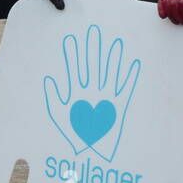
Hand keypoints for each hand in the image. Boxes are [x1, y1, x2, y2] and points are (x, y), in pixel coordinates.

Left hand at [43, 23, 139, 160]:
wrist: (89, 151)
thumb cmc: (73, 134)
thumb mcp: (59, 114)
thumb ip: (54, 96)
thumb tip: (49, 79)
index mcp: (77, 93)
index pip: (75, 69)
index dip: (73, 54)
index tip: (71, 38)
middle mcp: (92, 92)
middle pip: (93, 67)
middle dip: (93, 50)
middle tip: (93, 31)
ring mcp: (106, 98)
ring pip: (109, 74)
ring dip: (112, 60)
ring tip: (115, 43)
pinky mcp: (118, 106)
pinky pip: (125, 89)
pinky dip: (129, 78)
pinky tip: (133, 65)